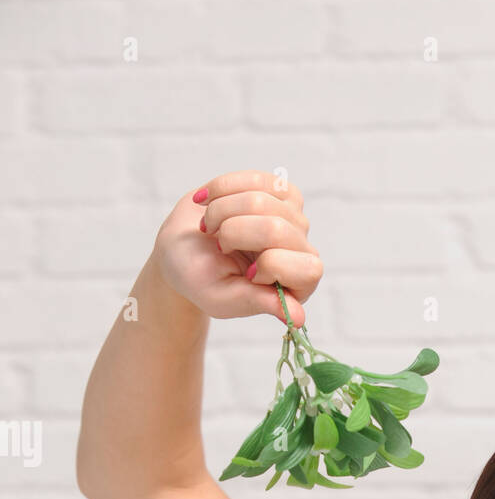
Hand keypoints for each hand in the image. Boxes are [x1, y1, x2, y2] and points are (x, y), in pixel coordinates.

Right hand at [151, 169, 322, 327]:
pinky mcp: (279, 190)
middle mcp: (302, 250)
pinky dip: (222, 188)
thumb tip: (299, 319)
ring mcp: (293, 217)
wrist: (182, 248)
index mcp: (297, 285)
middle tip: (218, 244)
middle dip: (232, 232)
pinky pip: (255, 179)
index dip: (271, 266)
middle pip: (276, 228)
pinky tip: (210, 203)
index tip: (247, 274)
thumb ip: (259, 303)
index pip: (308, 269)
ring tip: (210, 227)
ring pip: (261, 199)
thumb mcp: (222, 299)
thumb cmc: (200, 280)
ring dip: (221, 210)